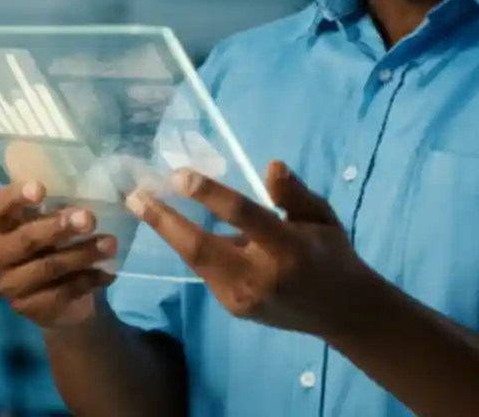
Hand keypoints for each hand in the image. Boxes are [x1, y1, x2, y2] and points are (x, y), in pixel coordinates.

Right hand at [0, 181, 117, 328]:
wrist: (66, 299)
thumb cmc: (58, 246)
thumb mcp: (57, 222)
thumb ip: (61, 208)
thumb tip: (87, 191)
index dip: (15, 197)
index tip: (41, 189)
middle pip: (25, 239)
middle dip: (59, 227)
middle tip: (89, 218)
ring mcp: (10, 285)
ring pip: (47, 267)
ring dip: (82, 254)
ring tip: (110, 244)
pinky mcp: (29, 309)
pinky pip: (62, 292)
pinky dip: (89, 280)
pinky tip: (108, 272)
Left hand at [126, 161, 374, 337]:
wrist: (341, 312)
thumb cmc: (332, 254)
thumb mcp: (322, 217)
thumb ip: (294, 194)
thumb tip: (271, 167)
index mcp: (288, 248)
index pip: (244, 217)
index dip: (210, 195)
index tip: (180, 175)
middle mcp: (260, 277)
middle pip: (202, 248)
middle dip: (164, 221)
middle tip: (136, 194)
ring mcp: (243, 298)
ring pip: (196, 261)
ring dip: (168, 232)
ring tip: (142, 204)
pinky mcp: (234, 308)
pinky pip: (206, 271)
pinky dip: (190, 247)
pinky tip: (173, 226)